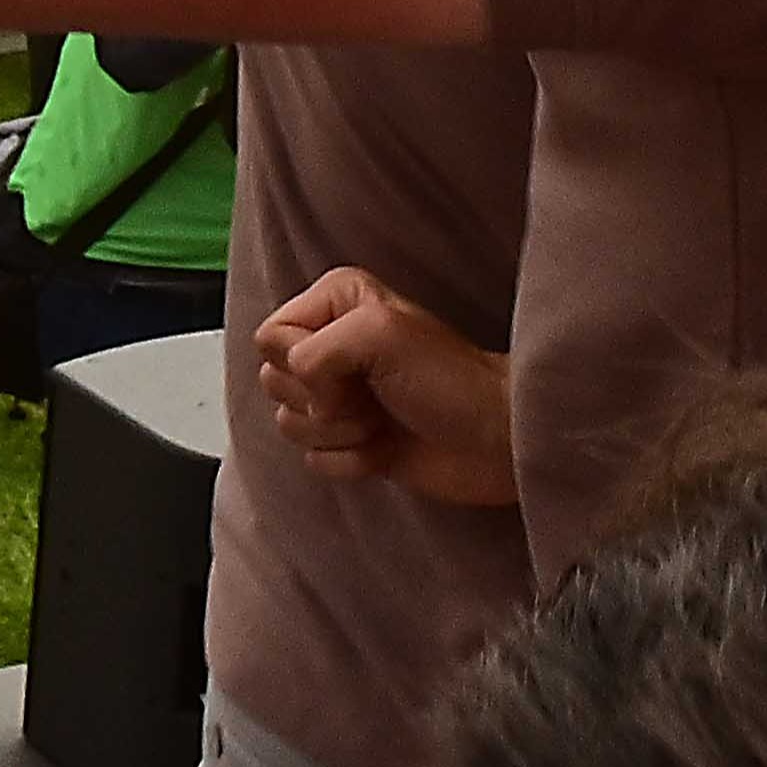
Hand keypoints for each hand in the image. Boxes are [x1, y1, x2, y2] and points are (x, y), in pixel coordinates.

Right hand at [249, 268, 519, 505]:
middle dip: (321, 402)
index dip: (302, 363)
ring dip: (338, 433)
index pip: (270, 336)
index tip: (350, 371)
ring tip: (382, 423)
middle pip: (272, 380)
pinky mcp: (349, 441)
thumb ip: (314, 349)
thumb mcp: (378, 334)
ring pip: (287, 422)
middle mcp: (332, 345)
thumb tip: (302, 391)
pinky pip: (312, 459)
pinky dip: (349, 462)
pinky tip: (386, 450)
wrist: (497, 441)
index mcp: (336, 304)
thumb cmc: (451, 382)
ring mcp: (340, 396)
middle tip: (372, 397)